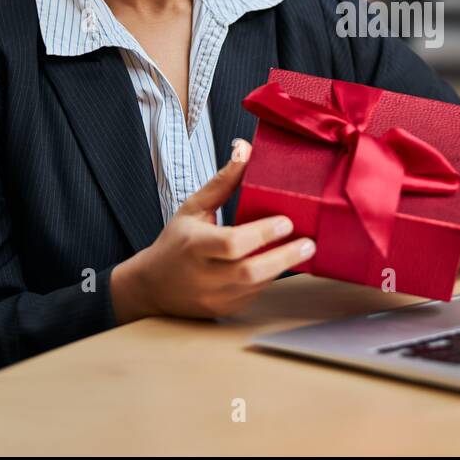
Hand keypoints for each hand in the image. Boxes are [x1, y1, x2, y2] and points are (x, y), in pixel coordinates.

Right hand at [110, 140, 315, 321]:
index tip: (286, 222)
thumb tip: (244, 149)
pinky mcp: (223, 310)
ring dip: (281, 267)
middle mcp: (203, 275)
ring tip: (302, 250)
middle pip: (249, 272)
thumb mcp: (193, 208)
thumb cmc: (175, 242)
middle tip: (308, 243)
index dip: (262, 234)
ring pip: (256, 286)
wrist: (151, 286)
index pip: (232, 243)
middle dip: (284, 257)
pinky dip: (268, 278)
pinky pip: (253, 295)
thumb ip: (222, 182)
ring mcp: (213, 297)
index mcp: (194, 246)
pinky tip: (279, 263)